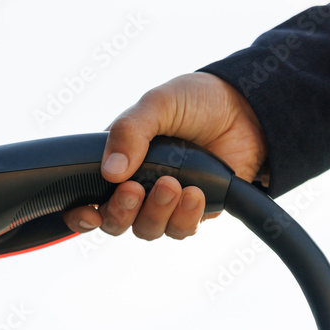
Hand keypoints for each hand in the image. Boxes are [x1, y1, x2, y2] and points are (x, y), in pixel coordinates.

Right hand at [62, 72, 267, 239]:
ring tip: (173, 185)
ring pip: (147, 229)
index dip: (81, 215)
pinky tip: (194, 193)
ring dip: (156, 213)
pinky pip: (182, 229)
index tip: (91, 213)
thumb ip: (129, 131)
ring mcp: (166, 201)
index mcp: (118, 161)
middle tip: (135, 190)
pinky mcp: (195, 211)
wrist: (248, 108)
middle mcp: (138, 185)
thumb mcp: (158, 103)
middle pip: (115, 222)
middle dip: (121, 212)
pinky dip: (185, 217)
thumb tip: (110, 171)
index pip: (87, 199)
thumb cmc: (197, 100)